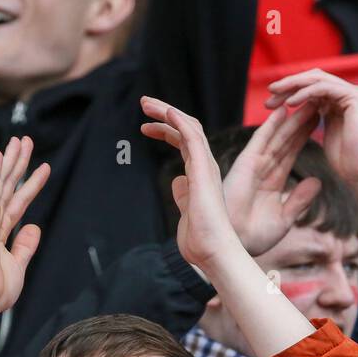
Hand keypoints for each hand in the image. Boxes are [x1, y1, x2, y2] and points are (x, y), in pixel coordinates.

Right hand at [0, 135, 48, 312]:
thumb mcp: (18, 265)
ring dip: (10, 161)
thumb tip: (33, 227)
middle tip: (26, 142)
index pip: (18, 202)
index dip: (31, 184)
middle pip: (8, 186)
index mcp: (0, 234)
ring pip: (0, 183)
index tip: (43, 169)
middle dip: (19, 164)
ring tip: (19, 141)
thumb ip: (25, 246)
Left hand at [140, 95, 240, 271]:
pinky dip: (178, 121)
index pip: (184, 142)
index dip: (166, 131)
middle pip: (186, 129)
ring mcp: (206, 167)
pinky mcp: (204, 170)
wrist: (213, 252)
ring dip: (167, 111)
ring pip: (189, 127)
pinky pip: (192, 137)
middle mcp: (205, 166)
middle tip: (144, 105)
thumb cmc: (200, 239)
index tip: (145, 128)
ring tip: (145, 104)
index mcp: (200, 175)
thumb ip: (182, 195)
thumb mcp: (185, 212)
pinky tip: (165, 112)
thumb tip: (177, 181)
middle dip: (165, 114)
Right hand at [222, 104, 322, 257]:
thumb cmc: (255, 237)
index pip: (291, 153)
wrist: (237, 246)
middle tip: (317, 101)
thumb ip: (300, 200)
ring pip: (276, 137)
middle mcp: (262, 170)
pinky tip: (282, 111)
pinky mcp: (244, 166)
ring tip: (306, 101)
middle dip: (301, 121)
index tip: (321, 120)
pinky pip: (259, 142)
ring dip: (291, 120)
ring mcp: (253, 166)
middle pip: (285, 140)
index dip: (305, 136)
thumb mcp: (285, 218)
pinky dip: (270, 126)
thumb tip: (318, 183)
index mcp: (272, 181)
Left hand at [264, 69, 357, 222]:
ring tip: (274, 95)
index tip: (272, 102)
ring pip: (318, 79)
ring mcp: (354, 93)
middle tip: (269, 92)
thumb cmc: (347, 162)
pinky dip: (305, 93)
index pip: (313, 85)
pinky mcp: (355, 97)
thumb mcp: (327, 134)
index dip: (292, 90)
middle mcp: (350, 93)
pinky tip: (290, 103)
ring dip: (293, 85)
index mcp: (342, 100)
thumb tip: (304, 110)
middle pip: (314, 77)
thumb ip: (318, 118)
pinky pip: (323, 89)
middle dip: (290, 83)